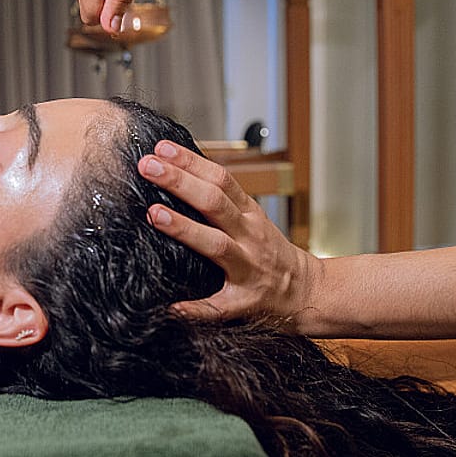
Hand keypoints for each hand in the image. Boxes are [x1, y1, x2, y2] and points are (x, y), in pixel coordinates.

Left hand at [138, 141, 318, 325]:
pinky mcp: (243, 302)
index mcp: (249, 214)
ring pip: (216, 245)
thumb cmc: (269, 252)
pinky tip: (171, 306)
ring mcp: (248, 269)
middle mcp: (249, 237)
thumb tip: (176, 174)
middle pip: (215, 204)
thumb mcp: (251, 218)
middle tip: (148, 167)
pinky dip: (194, 308)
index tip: (162, 148)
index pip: (221, 180)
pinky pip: (216, 307)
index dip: (191, 162)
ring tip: (154, 214)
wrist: (307, 291)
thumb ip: (221, 201)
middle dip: (180, 183)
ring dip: (185, 229)